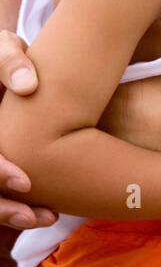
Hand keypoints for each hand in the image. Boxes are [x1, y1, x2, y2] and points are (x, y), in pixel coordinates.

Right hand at [0, 30, 57, 229]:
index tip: (27, 182)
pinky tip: (46, 212)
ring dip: (12, 215)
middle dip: (4, 208)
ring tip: (50, 217)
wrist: (10, 67)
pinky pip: (2, 195)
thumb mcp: (2, 49)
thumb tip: (28, 86)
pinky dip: (19, 208)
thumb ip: (9, 61)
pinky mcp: (2, 168)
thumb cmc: (7, 57)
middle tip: (41, 215)